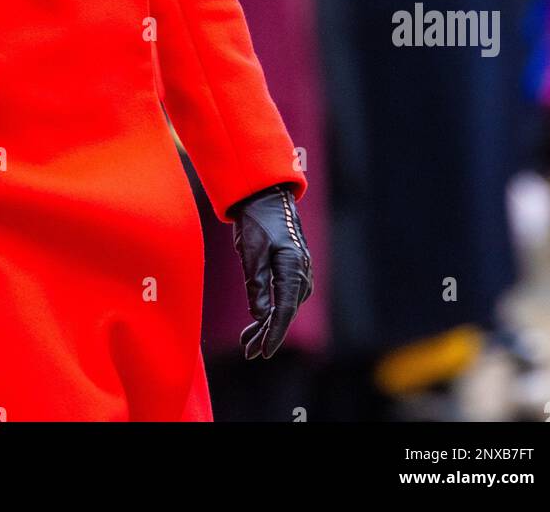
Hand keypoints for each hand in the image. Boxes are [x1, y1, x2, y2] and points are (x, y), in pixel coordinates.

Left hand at [230, 183, 312, 358]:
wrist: (266, 197)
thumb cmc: (257, 221)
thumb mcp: (251, 252)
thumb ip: (257, 284)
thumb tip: (260, 316)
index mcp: (293, 268)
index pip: (284, 310)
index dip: (273, 334)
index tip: (262, 352)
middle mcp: (302, 273)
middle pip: (285, 312)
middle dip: (267, 334)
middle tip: (248, 352)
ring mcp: (300, 272)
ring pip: (284, 307)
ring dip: (267, 325)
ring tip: (247, 344)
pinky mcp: (293, 271)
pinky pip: (283, 297)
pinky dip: (269, 311)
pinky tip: (256, 324)